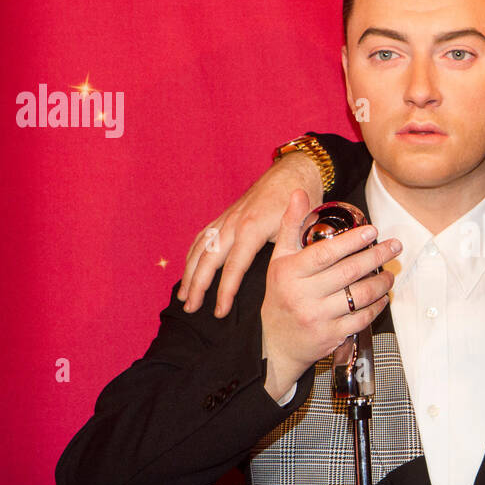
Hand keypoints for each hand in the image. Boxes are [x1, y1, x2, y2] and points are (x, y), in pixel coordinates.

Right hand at [178, 152, 323, 317]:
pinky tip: (188, 271)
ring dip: (189, 273)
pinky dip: (192, 256)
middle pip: (208, 259)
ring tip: (184, 297)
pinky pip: (202, 238)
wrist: (294, 172)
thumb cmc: (301, 201)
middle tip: (190, 309)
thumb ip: (292, 249)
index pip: (235, 267)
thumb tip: (291, 274)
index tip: (220, 312)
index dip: (225, 291)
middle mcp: (234, 223)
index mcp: (252, 229)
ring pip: (200, 248)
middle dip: (197, 286)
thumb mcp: (300, 226)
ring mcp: (227, 219)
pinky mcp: (225, 216)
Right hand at [259, 191, 399, 400]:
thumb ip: (290, 225)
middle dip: (376, 257)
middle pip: (348, 272)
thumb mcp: (279, 259)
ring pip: (359, 296)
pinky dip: (377, 306)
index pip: (325, 253)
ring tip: (390, 272)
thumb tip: (299, 192)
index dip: (351, 241)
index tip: (373, 231)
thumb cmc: (281, 294)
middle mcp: (302, 295)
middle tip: (394, 246)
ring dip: (382, 283)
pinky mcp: (330, 336)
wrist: (274, 343)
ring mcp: (317, 317)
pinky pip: (362, 318)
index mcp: (289, 273)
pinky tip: (383, 296)